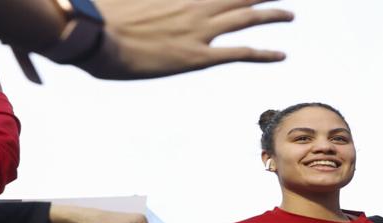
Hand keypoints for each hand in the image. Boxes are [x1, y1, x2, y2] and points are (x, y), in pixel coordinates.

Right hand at [78, 0, 294, 79]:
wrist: (93, 36)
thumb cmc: (102, 16)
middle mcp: (194, 6)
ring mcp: (197, 30)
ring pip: (246, 18)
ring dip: (272, 14)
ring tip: (290, 14)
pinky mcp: (196, 56)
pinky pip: (239, 53)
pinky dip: (264, 53)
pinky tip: (281, 54)